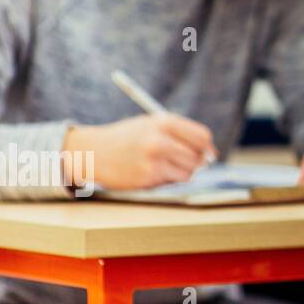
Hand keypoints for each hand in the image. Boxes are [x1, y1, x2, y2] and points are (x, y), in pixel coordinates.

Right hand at [63, 113, 216, 189]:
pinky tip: (151, 171)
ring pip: (188, 172)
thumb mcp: (153, 124)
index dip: (207, 147)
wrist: (93, 152)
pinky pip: (171, 181)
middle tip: (183, 161)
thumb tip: (210, 154)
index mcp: (164, 122)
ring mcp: (153, 160)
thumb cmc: (128, 137)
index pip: (202, 137)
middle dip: (196, 161)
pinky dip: (167, 179)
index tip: (207, 153)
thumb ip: (181, 134)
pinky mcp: (147, 177)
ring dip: (182, 172)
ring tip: (164, 165)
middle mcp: (160, 140)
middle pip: (198, 157)